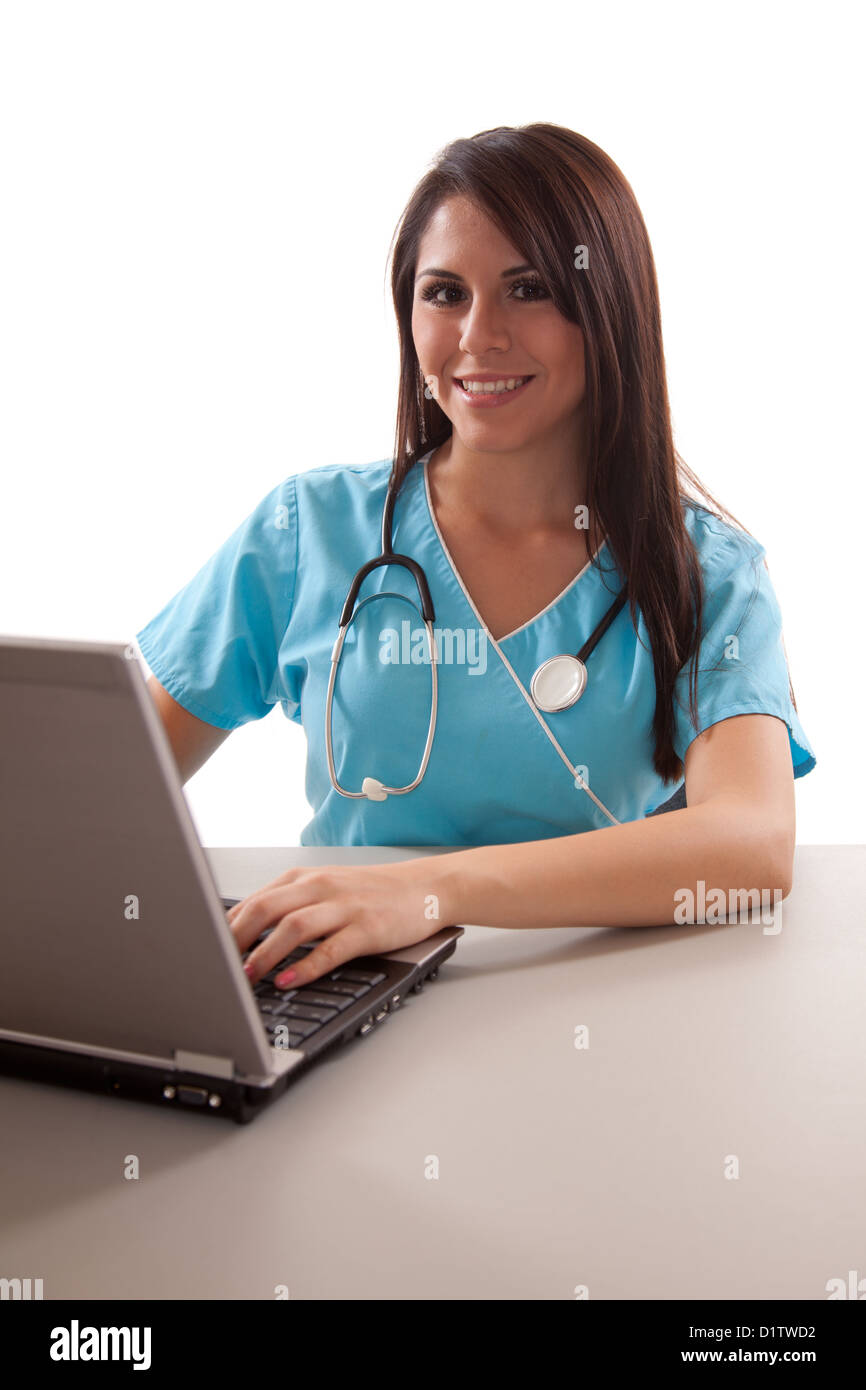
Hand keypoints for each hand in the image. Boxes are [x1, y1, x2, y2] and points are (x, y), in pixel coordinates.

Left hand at [226, 860, 451, 990]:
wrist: (425, 887)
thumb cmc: (372, 892)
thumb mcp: (325, 889)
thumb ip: (288, 905)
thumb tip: (244, 932)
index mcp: (305, 879)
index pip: (254, 900)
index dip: (227, 927)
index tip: (208, 950)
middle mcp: (321, 888)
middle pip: (266, 909)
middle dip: (237, 939)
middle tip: (218, 965)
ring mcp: (344, 907)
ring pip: (294, 927)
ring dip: (265, 953)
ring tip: (247, 976)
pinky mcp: (367, 928)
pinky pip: (330, 949)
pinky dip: (305, 966)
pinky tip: (288, 980)